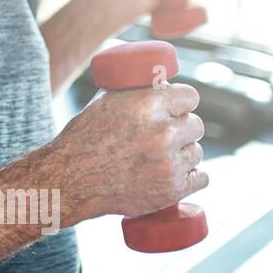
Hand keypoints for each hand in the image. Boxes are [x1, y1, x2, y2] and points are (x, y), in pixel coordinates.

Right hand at [48, 80, 207, 222]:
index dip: (183, 103)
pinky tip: (176, 174)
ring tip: (161, 157)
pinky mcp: (172, 189)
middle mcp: (163, 133)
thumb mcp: (106, 102)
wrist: (70, 177)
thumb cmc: (85, 137)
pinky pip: (201, 178)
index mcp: (148, 104)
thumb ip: (138, 91)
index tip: (178, 109)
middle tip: (166, 135)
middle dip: (182, 129)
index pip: (190, 97)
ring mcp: (169, 164)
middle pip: (195, 125)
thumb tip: (164, 84)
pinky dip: (190, 177)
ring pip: (196, 152)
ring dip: (184, 153)